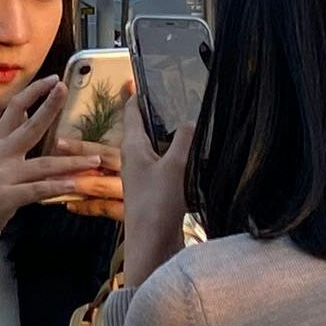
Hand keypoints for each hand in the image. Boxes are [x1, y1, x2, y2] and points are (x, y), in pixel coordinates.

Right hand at [0, 76, 117, 238]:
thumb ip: (10, 134)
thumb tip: (25, 110)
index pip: (14, 108)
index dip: (33, 92)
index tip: (53, 79)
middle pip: (29, 127)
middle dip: (49, 108)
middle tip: (65, 91)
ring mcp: (2, 176)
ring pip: (42, 165)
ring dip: (71, 162)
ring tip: (94, 159)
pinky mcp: (6, 198)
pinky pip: (37, 190)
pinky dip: (58, 187)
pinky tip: (75, 184)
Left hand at [119, 90, 193, 283]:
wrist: (154, 248)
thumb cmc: (157, 204)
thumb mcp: (175, 165)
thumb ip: (186, 138)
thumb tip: (192, 118)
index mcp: (132, 147)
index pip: (132, 112)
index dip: (137, 93)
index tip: (138, 77)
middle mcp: (135, 160)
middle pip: (141, 130)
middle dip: (150, 114)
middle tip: (163, 95)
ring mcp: (144, 178)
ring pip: (154, 149)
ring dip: (165, 137)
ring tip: (183, 123)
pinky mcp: (156, 194)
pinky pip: (164, 169)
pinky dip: (176, 159)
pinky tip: (192, 159)